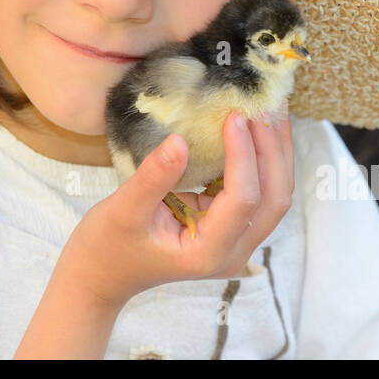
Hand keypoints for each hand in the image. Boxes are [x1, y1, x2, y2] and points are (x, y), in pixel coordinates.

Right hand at [59, 107, 295, 308]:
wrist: (103, 274)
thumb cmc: (107, 246)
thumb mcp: (123, 209)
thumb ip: (153, 177)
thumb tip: (180, 140)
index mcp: (208, 252)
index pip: (243, 199)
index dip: (244, 154)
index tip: (234, 116)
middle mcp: (232, 251)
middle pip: (274, 199)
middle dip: (273, 150)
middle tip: (265, 105)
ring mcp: (236, 242)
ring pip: (275, 196)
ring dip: (276, 153)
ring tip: (270, 110)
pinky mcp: (231, 228)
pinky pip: (260, 193)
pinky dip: (263, 160)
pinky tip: (255, 130)